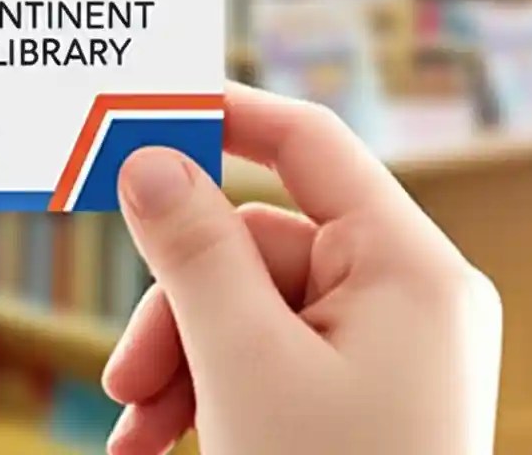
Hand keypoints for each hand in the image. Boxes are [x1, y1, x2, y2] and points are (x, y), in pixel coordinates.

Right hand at [102, 84, 502, 454]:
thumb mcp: (244, 364)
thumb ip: (193, 250)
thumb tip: (146, 157)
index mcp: (409, 269)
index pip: (310, 146)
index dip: (224, 116)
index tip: (141, 110)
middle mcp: (404, 298)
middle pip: (255, 248)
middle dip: (176, 312)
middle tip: (122, 383)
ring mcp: (383, 351)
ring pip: (244, 310)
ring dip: (176, 361)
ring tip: (134, 430)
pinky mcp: (356, 395)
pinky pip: (262, 358)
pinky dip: (205, 390)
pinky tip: (159, 442)